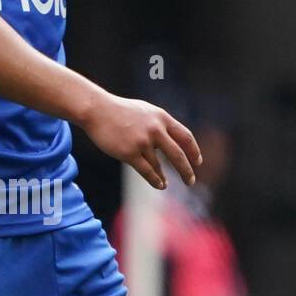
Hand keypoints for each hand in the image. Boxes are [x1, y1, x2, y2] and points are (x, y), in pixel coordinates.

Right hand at [79, 91, 201, 188]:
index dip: (194, 151)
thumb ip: (159, 124)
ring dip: (163, 177)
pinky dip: (155, 180)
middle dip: (186, 170)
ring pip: (158, 165)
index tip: (197, 162)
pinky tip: (160, 185)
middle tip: (190, 181)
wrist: (97, 110)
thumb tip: (172, 141)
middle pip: (178, 155)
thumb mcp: (145, 111)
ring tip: (165, 184)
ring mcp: (142, 142)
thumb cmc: (119, 110)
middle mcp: (155, 130)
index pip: (185, 136)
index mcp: (161, 117)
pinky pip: (147, 171)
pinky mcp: (129, 153)